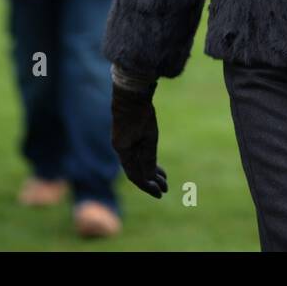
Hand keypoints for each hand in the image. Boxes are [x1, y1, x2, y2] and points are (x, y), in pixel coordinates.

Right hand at [111, 82, 167, 197]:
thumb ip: (148, 158)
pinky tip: (156, 165)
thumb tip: (149, 177)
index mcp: (123, 150)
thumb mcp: (149, 137)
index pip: (135, 175)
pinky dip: (148, 160)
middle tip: (165, 189)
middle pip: (136, 170)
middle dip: (151, 180)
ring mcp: (125, 141)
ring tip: (164, 179)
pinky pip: (138, 153)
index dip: (147, 186)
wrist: (132, 91)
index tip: (160, 193)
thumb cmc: (140, 113)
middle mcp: (121, 148)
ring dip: (150, 171)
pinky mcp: (130, 135)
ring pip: (138, 162)